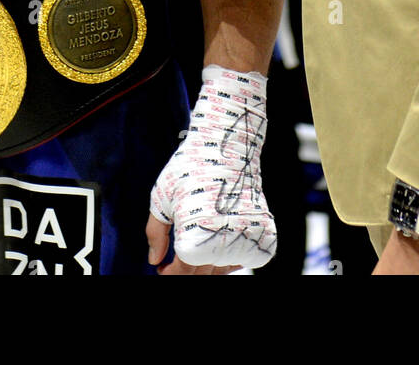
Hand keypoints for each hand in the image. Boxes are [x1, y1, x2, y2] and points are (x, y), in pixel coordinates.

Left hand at [146, 66, 275, 275]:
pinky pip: (245, 258)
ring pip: (223, 270)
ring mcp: (246, 243)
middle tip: (176, 258)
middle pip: (201, 276)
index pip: (179, 275)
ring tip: (198, 241)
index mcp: (194, 243)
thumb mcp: (162, 198)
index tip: (161, 266)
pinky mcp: (264, 235)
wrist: (227, 142)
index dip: (167, 273)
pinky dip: (232, 255)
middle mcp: (222, 249)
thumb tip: (155, 261)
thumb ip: (155, 234)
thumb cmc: (190, 166)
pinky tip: (220, 238)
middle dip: (185, 270)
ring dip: (208, 264)